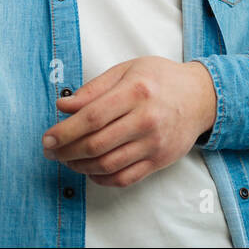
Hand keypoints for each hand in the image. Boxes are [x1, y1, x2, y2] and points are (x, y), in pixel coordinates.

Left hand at [41, 57, 217, 187]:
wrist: (201, 96)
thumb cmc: (160, 79)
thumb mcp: (127, 70)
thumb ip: (93, 89)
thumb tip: (63, 106)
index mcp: (135, 92)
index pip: (92, 118)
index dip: (65, 131)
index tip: (47, 139)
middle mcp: (146, 119)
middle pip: (96, 144)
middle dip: (66, 151)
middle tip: (51, 152)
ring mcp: (154, 143)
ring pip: (108, 164)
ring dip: (80, 166)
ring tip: (67, 160)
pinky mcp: (160, 161)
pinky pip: (125, 178)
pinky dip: (102, 179)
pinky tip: (90, 170)